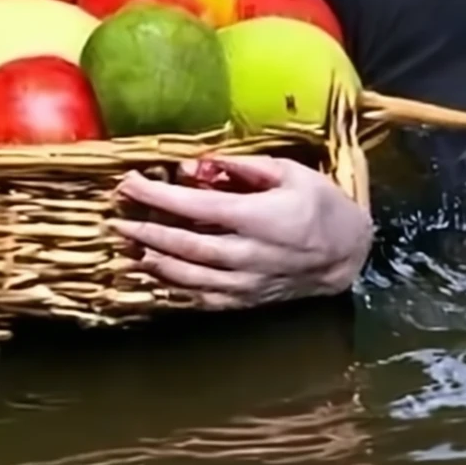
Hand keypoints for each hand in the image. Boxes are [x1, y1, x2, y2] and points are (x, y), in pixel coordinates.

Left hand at [109, 155, 373, 309]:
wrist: (350, 254)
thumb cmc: (320, 203)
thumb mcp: (289, 171)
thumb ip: (243, 168)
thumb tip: (198, 165)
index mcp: (257, 217)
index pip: (195, 205)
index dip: (158, 195)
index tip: (128, 183)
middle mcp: (247, 254)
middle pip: (185, 244)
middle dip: (146, 230)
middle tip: (116, 219)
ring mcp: (246, 283)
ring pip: (190, 276)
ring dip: (154, 260)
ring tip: (127, 246)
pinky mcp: (247, 300)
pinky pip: (204, 297)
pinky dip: (175, 286)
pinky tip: (156, 272)